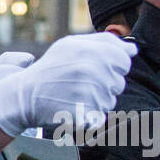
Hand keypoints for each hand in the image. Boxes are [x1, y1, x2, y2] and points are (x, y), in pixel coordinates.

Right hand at [0, 33, 135, 138]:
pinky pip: (101, 117)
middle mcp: (93, 69)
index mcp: (91, 50)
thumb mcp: (72, 45)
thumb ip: (105, 42)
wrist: (26, 94)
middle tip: (80, 82)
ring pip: (111, 100)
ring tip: (75, 94)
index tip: (96, 69)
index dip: (113, 66)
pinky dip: (91, 115)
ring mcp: (90, 92)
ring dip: (98, 100)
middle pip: (119, 82)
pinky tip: (75, 107)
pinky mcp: (86, 113)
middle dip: (105, 84)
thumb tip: (133, 49)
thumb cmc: (51, 68)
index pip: (124, 61)